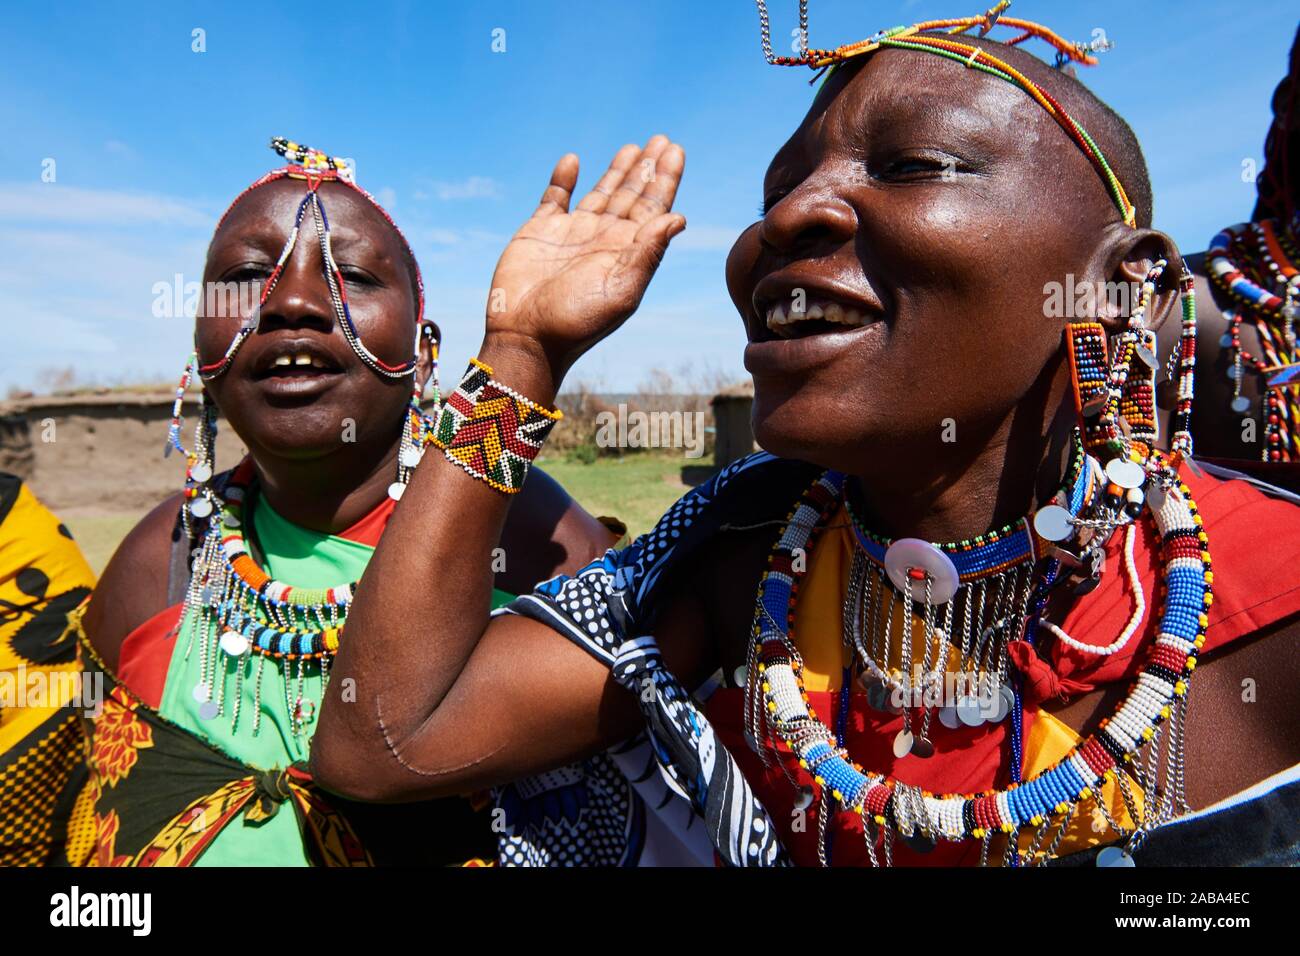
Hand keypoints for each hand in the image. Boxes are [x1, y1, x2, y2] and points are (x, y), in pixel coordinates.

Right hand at [484, 135, 685, 382]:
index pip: (653, 208)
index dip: (665, 179)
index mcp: (627, 251)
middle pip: (631, 196)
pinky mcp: (539, 231)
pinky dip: (564, 179)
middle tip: (662, 140)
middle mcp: (603, 239)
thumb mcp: (621, 291)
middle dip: (647, 168)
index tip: (675, 150)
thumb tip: (677, 218)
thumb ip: (648, 253)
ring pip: (600, 193)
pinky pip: (555, 198)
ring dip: (616, 171)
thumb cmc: (577, 322)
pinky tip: (574, 161)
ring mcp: (572, 233)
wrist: (527, 337)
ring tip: (634, 147)